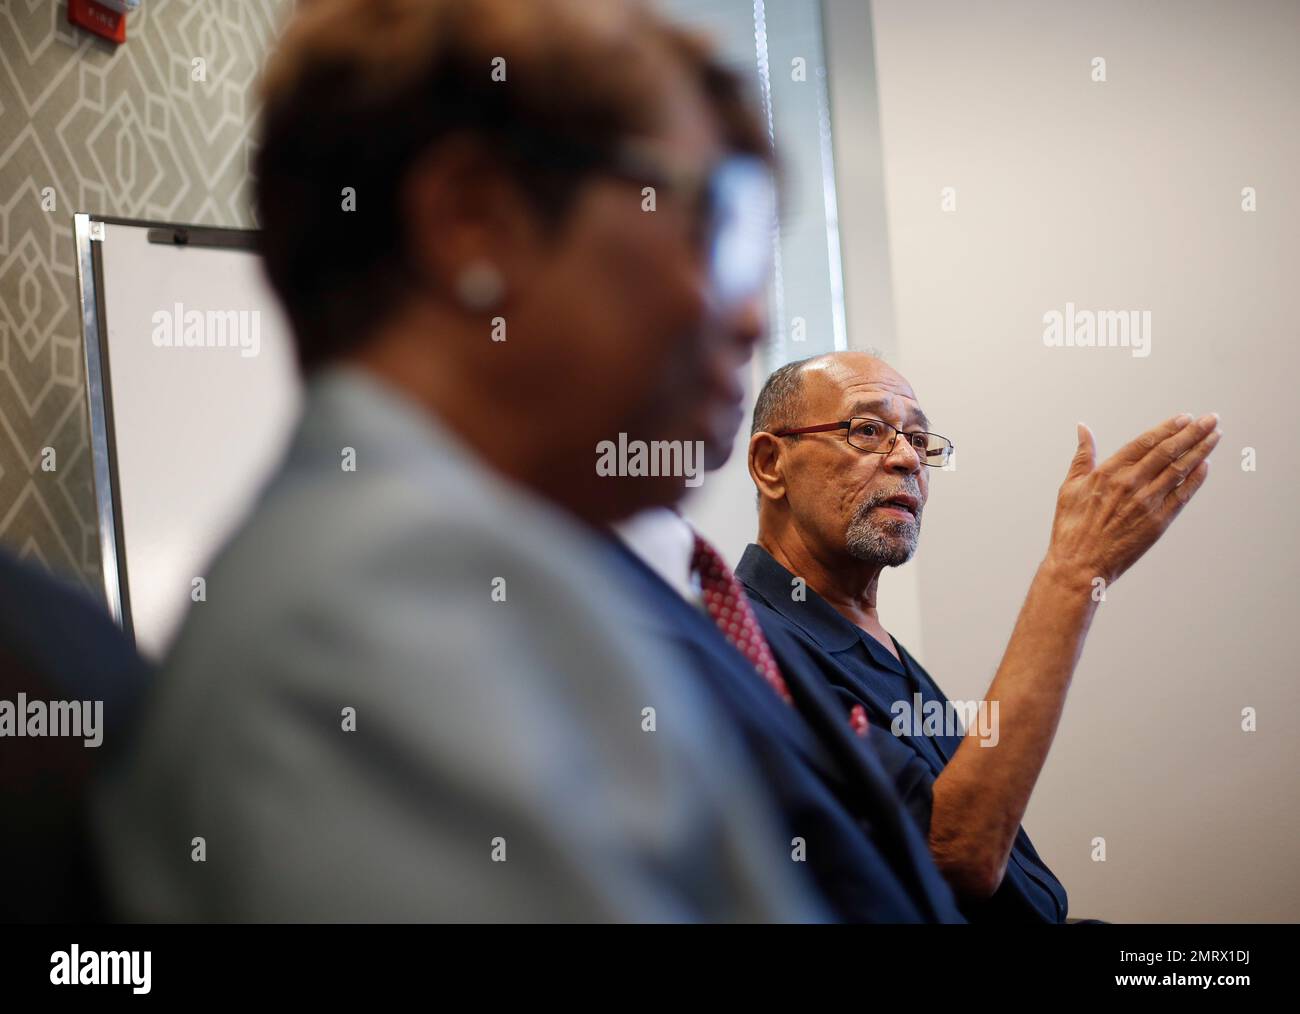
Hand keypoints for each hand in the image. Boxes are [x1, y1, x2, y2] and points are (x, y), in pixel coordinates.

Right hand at [1046, 413, 1219, 586]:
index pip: (1146, 442)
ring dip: (1201, 451)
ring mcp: (1147, 503)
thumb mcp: (1070, 486)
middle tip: (1211, 419)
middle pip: (1169, 451)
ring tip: (1216, 436)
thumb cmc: (1071, 527)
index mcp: (1108, 472)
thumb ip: (1082, 455)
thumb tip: (1082, 428)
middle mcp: (1131, 483)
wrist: (1079, 565)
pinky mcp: (1158, 522)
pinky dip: (1196, 479)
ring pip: (1180, 470)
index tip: (1185, 417)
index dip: (1168, 428)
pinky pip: (1183, 495)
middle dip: (1193, 432)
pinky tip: (1205, 466)